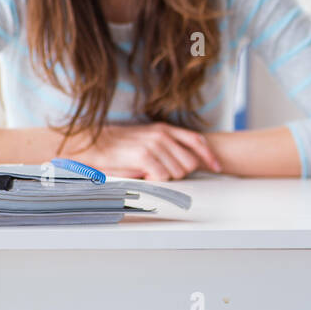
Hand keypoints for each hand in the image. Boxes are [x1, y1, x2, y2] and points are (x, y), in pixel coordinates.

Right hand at [61, 122, 221, 180]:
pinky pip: (162, 176)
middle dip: (182, 172)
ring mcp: (153, 145)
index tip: (217, 167)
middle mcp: (162, 134)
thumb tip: (187, 161)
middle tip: (164, 173)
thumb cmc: (118, 145)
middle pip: (190, 162)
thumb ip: (166, 145)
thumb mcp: (147, 139)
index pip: (197, 141)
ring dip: (166, 178)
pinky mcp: (143, 156)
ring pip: (177, 172)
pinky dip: (155, 180)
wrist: (93, 144)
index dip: (209, 156)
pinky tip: (144, 176)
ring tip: (150, 173)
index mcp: (165, 129)